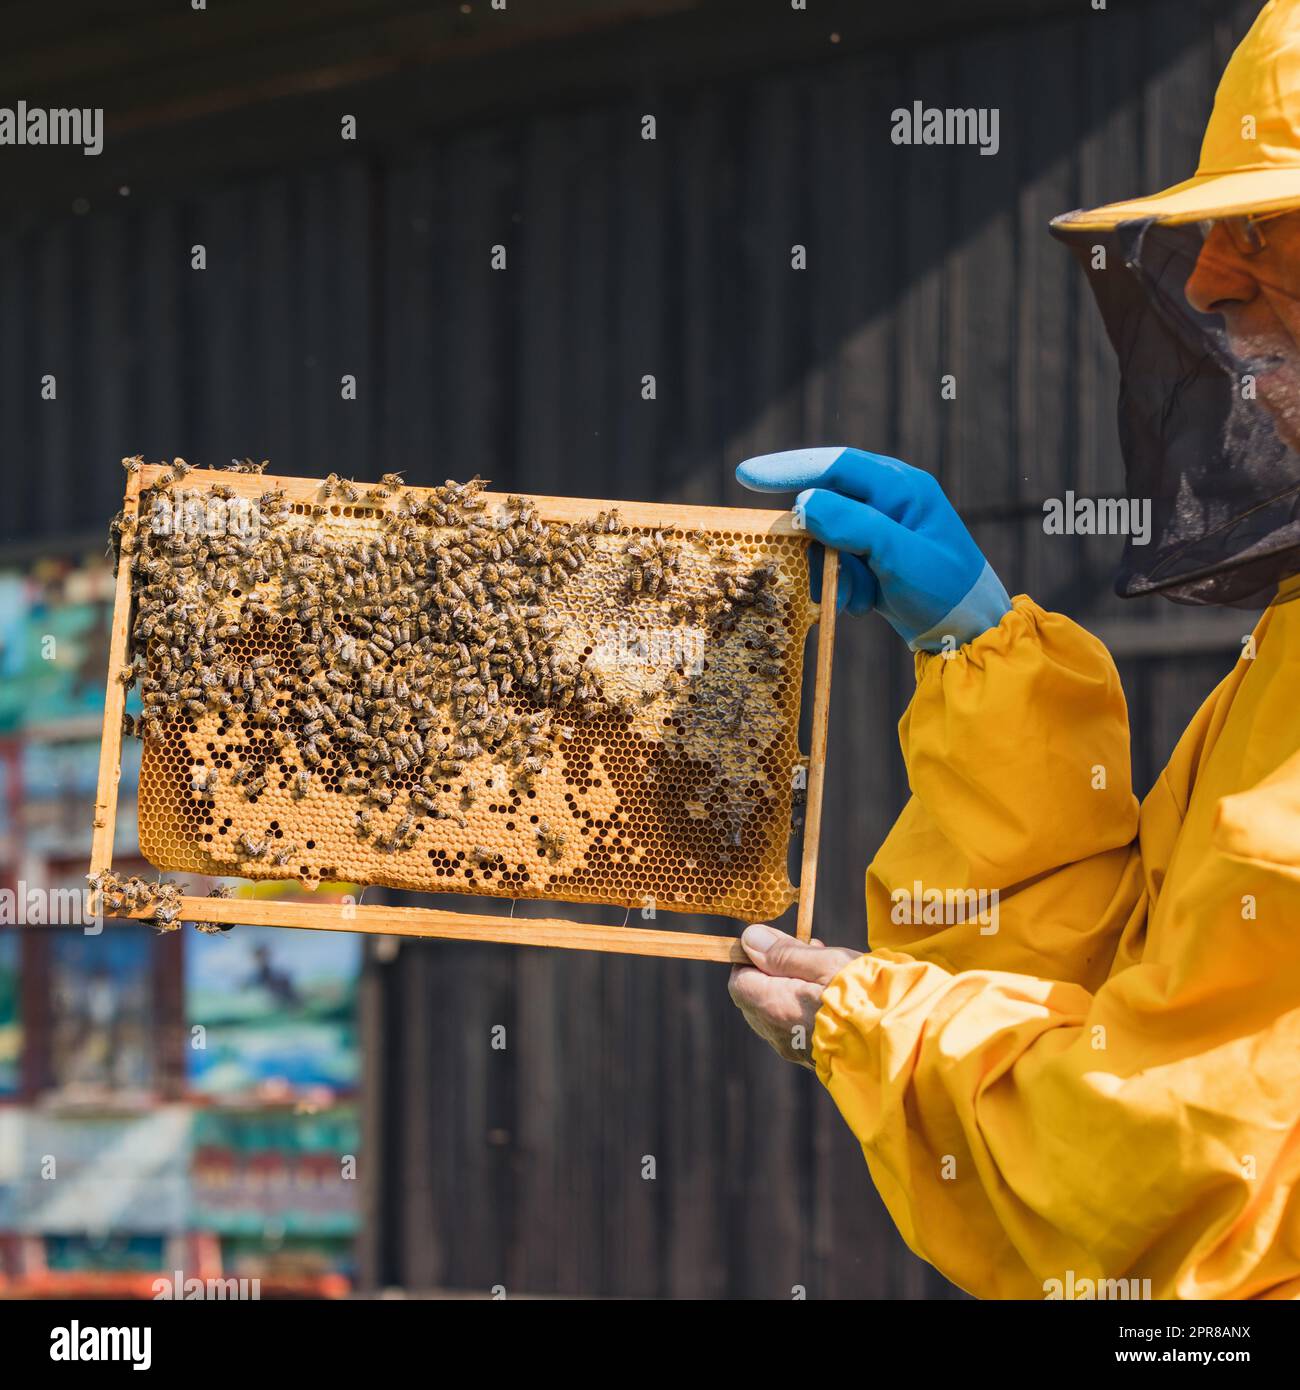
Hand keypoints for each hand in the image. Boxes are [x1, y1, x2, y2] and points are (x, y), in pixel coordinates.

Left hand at [728, 925, 861, 1068]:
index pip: (738, 980)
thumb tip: (750, 939)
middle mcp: (778, 1033)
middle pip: (756, 997)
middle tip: (808, 952)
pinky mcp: (813, 1058)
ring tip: (825, 968)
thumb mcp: (826, 964)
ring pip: (777, 1012)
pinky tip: (832, 993)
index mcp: (774, 1007)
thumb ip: (785, 952)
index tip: (780, 944)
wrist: (898, 1045)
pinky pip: (795, 1027)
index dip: (753, 958)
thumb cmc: (864, 998)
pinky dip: (804, 1007)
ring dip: (792, 987)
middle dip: (775, 971)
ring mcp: (794, 1049)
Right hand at [736, 446, 1010, 651]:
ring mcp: (880, 531)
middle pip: (825, 504)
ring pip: (826, 540)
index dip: (789, 468)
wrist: (968, 636)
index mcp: (901, 487)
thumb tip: (804, 502)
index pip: (835, 465)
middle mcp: (889, 501)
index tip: (745, 477)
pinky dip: (841, 585)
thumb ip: (854, 525)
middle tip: (822, 576)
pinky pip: (837, 563)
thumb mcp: (900, 556)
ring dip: (831, 572)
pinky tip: (862, 604)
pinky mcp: (873, 559)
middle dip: (817, 544)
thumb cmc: (944, 590)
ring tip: (857, 598)